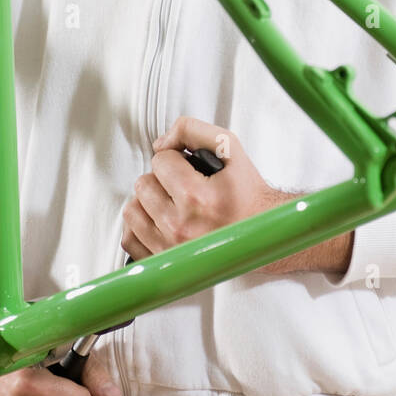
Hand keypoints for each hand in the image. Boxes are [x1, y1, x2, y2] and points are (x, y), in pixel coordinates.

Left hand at [121, 115, 279, 258]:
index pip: (160, 161)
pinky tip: (158, 219)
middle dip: (162, 179)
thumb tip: (160, 143)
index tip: (190, 169)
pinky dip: (140, 226)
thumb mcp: (230, 148)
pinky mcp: (164, 264)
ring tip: (170, 201)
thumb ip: (192, 130)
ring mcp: (170, 250)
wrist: (264, 233)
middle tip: (182, 185)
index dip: (175, 158)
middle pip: (143, 184)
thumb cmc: (248, 194)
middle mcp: (181, 228)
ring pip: (133, 210)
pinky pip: (130, 239)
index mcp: (197, 198)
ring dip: (149, 201)